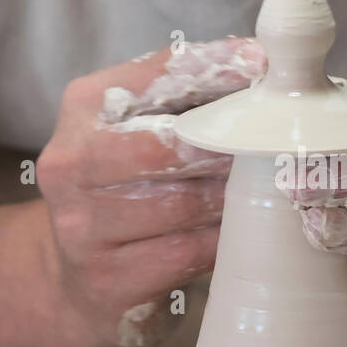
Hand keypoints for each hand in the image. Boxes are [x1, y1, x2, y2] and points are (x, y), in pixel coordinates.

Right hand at [37, 37, 265, 346]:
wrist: (72, 282)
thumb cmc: (124, 191)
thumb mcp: (137, 131)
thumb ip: (188, 96)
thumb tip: (263, 64)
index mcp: (83, 109)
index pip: (158, 76)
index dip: (217, 69)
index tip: (264, 65)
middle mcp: (70, 164)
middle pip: (170, 145)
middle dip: (229, 144)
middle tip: (276, 142)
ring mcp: (83, 227)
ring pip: (183, 203)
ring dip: (233, 196)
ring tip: (266, 188)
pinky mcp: (108, 278)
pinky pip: (187, 251)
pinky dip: (223, 239)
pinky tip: (244, 233)